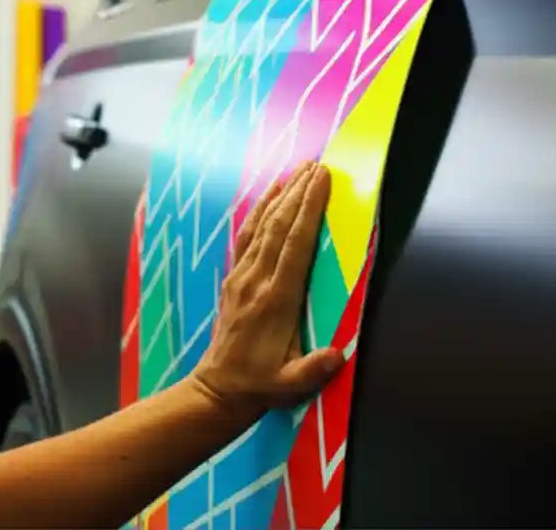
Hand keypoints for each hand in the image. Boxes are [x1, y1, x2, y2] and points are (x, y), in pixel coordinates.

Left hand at [188, 161, 344, 420]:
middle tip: (317, 165)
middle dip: (298, 192)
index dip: (309, 211)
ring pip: (261, 226)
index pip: (294, 246)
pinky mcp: (234, 278)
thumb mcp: (289, 385)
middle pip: (279, 226)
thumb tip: (337, 355)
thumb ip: (313, 369)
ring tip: (297, 170)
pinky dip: (260, 211)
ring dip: (280, 195)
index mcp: (275, 300)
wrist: (218, 390)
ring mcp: (241, 277)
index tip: (322, 181)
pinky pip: (247, 236)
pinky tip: (270, 196)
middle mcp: (256, 281)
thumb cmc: (261, 386)